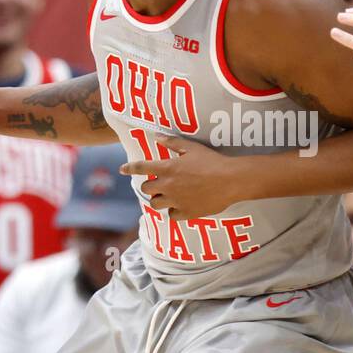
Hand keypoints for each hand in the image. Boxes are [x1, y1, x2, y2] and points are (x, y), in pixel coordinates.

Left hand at [119, 136, 241, 219]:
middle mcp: (168, 185)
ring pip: (155, 204)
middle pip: (147, 188)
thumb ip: (172, 142)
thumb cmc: (212, 161)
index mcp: (167, 168)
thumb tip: (158, 137)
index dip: (129, 168)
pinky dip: (173, 211)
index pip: (141, 167)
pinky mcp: (186, 212)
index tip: (122, 169)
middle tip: (160, 183)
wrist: (230, 180)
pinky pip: (171, 215)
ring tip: (167, 196)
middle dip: (151, 185)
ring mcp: (176, 201)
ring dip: (159, 199)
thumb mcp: (192, 147)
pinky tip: (180, 206)